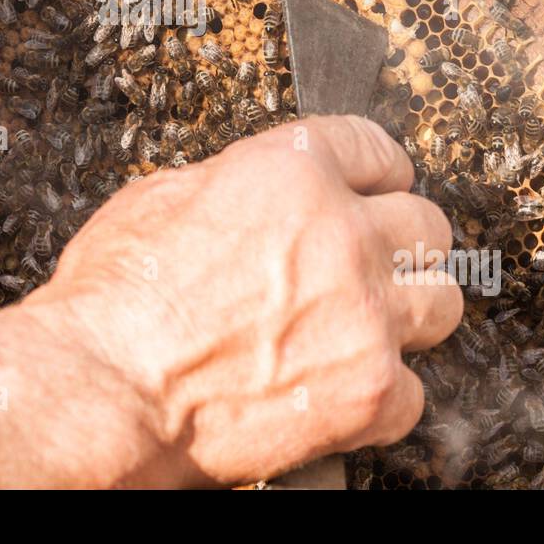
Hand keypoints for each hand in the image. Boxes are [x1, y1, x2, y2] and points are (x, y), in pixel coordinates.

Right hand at [31, 115, 463, 486]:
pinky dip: (380, 395)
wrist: (103, 390)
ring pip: (440, 303)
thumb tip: (255, 191)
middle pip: (427, 226)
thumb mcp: (159, 198)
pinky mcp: (369, 392)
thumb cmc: (114, 299)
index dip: (376, 171)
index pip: (375, 148)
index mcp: (291, 171)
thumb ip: (233, 183)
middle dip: (399, 243)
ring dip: (404, 314)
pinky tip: (338, 391)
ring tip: (362, 328)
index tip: (378, 188)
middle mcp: (342, 234)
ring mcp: (365, 314)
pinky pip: (413, 391)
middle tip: (369, 263)